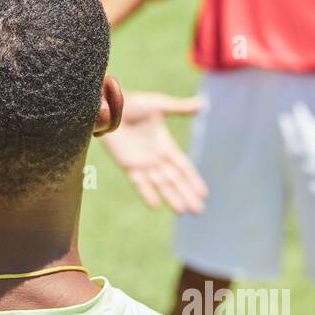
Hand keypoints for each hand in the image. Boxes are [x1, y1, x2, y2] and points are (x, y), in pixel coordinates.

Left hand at [102, 90, 207, 213]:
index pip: (183, 167)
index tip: (204, 194)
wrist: (110, 107)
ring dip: (171, 197)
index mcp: (166, 146)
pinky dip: (147, 192)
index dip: (193, 180)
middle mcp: (156, 158)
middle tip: (199, 211)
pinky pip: (139, 181)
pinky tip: (154, 205)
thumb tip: (203, 103)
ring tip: (182, 211)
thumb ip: (179, 108)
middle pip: (175, 180)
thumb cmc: (133, 104)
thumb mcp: (159, 105)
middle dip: (187, 194)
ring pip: (161, 183)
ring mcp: (142, 163)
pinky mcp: (128, 164)